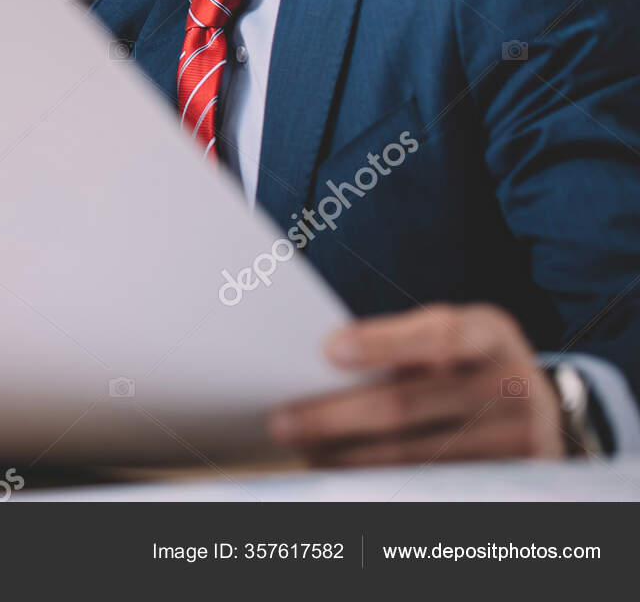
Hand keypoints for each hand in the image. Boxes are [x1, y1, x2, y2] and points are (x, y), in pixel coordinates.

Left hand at [267, 303, 565, 466]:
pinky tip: (343, 474)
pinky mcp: (508, 482)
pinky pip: (430, 486)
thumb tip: (317, 369)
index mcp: (489, 334)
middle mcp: (512, 384)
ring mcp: (519, 439)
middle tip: (282, 422)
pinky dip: (379, 481)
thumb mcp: (446, 339)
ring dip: (348, 456)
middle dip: (336, 416)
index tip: (328, 350)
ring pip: (412, 455)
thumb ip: (399, 346)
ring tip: (303, 451)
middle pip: (408, 404)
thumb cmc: (462, 364)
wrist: (537, 408)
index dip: (382, 342)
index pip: (436, 334)